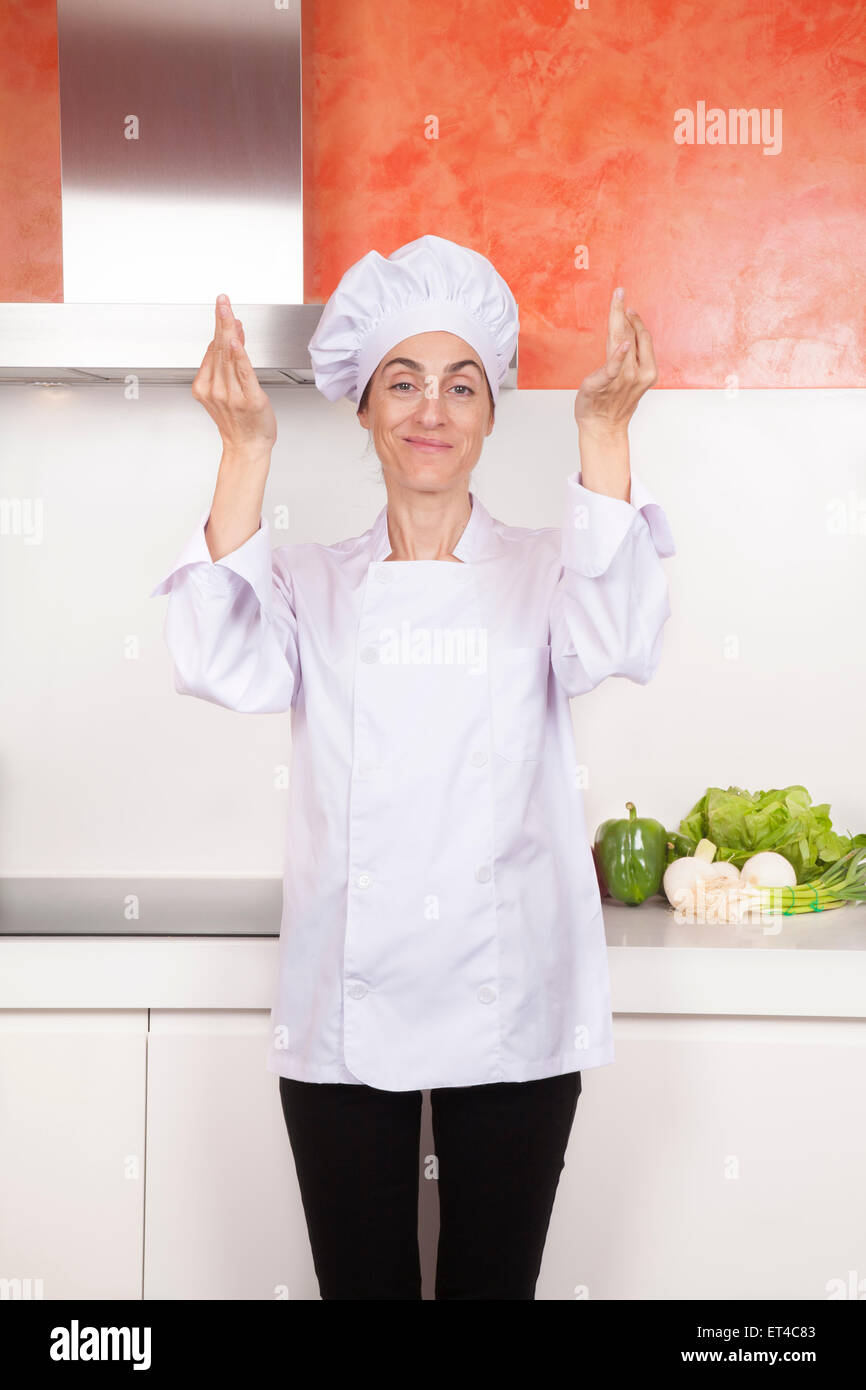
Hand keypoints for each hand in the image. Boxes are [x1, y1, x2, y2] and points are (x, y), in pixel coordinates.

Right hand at [192, 294, 277, 455]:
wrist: (247, 448)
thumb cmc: (239, 422)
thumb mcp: (226, 390)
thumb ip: (226, 364)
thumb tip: (228, 336)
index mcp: (205, 387)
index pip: (213, 350)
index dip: (220, 327)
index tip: (223, 307)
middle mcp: (216, 390)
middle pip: (219, 349)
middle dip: (221, 321)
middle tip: (222, 300)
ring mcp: (232, 395)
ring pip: (230, 357)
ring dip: (230, 331)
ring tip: (229, 311)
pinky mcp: (250, 400)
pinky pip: (244, 374)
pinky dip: (239, 356)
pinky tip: (236, 341)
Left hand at [573, 287, 657, 435]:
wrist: (603, 428)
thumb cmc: (614, 403)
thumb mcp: (629, 377)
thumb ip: (629, 356)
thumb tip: (627, 333)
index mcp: (648, 370)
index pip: (643, 337)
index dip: (635, 319)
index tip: (627, 304)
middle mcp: (638, 373)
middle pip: (633, 335)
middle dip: (626, 313)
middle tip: (620, 293)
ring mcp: (622, 379)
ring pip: (622, 343)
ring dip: (620, 322)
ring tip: (618, 303)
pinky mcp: (604, 384)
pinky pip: (613, 368)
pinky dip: (619, 355)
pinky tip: (624, 343)